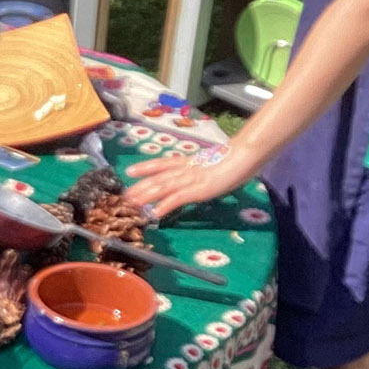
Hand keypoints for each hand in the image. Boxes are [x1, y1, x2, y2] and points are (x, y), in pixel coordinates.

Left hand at [125, 144, 255, 220]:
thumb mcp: (213, 163)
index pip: (163, 163)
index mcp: (189, 161)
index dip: (145, 167)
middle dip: (140, 186)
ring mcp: (191, 178)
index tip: (130, 171)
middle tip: (124, 195)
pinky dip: (164, 205)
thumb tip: (199, 174)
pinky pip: (178, 198)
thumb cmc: (234, 159)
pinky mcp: (199, 189)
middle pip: (158, 177)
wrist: (244, 155)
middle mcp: (185, 168)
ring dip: (146, 196)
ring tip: (132, 203)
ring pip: (163, 187)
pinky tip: (155, 213)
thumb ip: (203, 168)